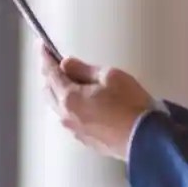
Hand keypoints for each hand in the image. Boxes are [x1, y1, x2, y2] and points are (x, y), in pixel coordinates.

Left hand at [36, 39, 155, 160]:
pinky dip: (69, 106)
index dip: (45, 57)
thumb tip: (66, 64)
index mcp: (69, 98)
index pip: (51, 73)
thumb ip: (83, 69)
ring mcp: (75, 130)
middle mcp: (66, 115)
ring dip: (59, 92)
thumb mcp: (109, 76)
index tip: (42, 46)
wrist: (145, 139)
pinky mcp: (85, 139)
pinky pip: (69, 118)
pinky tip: (82, 101)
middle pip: (49, 91)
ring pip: (57, 106)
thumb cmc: (130, 104)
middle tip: (58, 63)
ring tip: (71, 81)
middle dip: (50, 75)